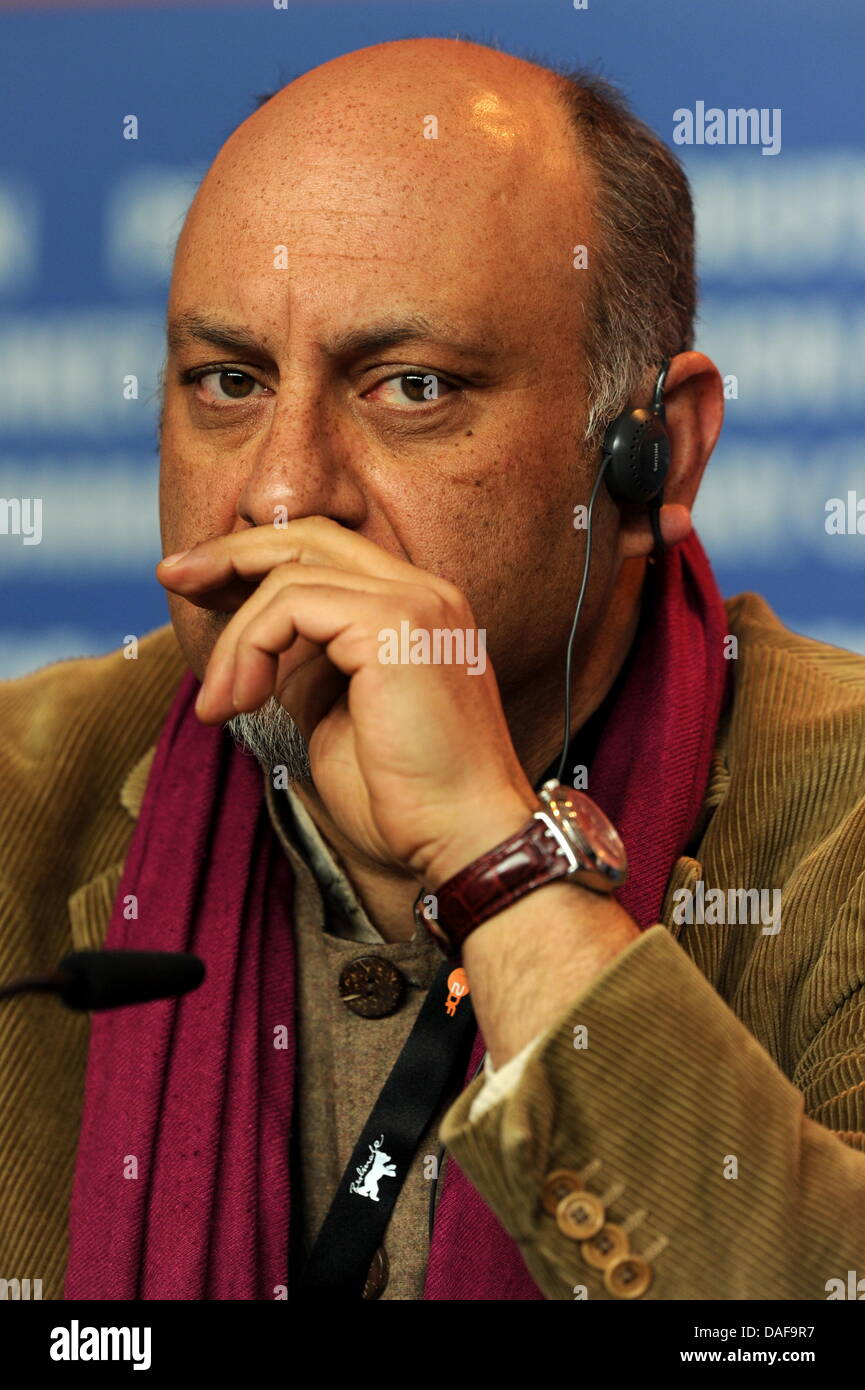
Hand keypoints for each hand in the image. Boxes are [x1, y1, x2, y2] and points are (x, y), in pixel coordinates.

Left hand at [157, 517, 537, 886]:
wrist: (465, 839)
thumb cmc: (407, 801)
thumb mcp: (337, 720)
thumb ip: (306, 671)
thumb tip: (256, 652)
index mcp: (418, 610)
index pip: (328, 551)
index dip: (257, 559)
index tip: (200, 585)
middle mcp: (424, 592)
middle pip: (308, 536)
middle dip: (229, 554)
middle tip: (171, 578)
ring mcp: (414, 601)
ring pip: (289, 575)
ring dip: (235, 639)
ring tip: (216, 704)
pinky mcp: (394, 622)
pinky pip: (291, 605)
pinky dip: (250, 647)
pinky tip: (241, 700)